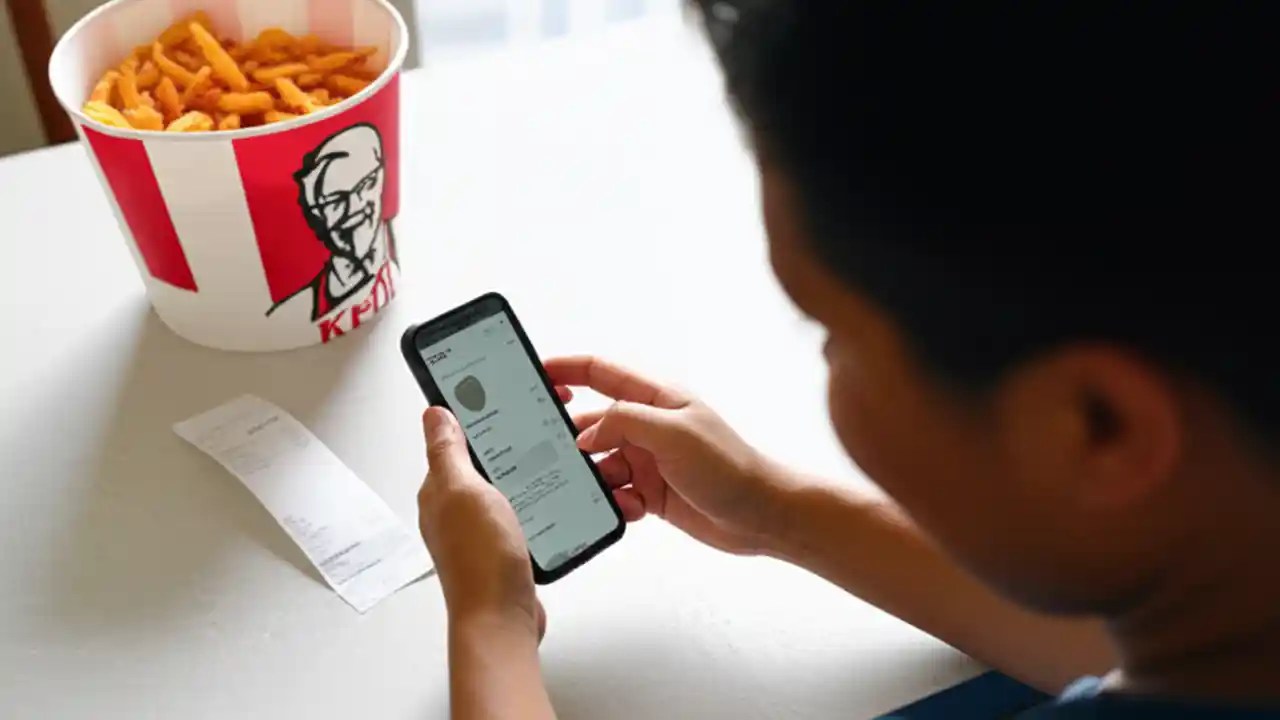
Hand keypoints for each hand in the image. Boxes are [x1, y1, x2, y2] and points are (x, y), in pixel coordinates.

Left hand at [418, 408, 545, 640]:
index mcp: (440, 489)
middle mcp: (457, 509)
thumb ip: (447, 451)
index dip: (475, 413)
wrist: (501, 618)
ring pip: (504, 486)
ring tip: (550, 453)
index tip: (502, 393)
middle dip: (506, 440)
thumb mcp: (462, 490)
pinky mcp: (505, 547)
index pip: (454, 438)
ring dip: (523, 471)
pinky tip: (552, 494)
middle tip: (537, 419)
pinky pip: (520, 512)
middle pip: (482, 461)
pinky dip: (534, 500)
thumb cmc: (480, 559)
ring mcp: (481, 529)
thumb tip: (434, 413)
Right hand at [546, 356, 796, 554]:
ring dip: (596, 480)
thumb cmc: (730, 467)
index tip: (532, 373)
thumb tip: (585, 433)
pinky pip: (615, 495)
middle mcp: (648, 426)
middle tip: (551, 456)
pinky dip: (615, 504)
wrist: (762, 516)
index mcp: (655, 398)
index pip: (600, 373)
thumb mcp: (673, 433)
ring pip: (599, 465)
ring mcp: (648, 460)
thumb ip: (624, 422)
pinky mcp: (651, 492)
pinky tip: (632, 510)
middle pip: (591, 424)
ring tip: (606, 491)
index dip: (565, 369)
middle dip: (572, 441)